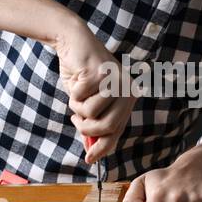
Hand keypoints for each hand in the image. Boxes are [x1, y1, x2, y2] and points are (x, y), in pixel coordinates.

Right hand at [52, 16, 133, 161]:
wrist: (74, 42)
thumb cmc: (81, 75)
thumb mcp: (88, 103)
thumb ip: (93, 124)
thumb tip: (91, 153)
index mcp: (128, 97)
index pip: (117, 130)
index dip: (103, 147)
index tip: (89, 159)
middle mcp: (127, 89)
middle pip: (107, 126)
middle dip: (86, 128)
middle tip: (76, 119)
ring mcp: (115, 80)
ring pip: (91, 113)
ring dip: (77, 107)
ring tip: (76, 95)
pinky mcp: (100, 73)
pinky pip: (80, 98)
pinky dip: (72, 93)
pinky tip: (76, 80)